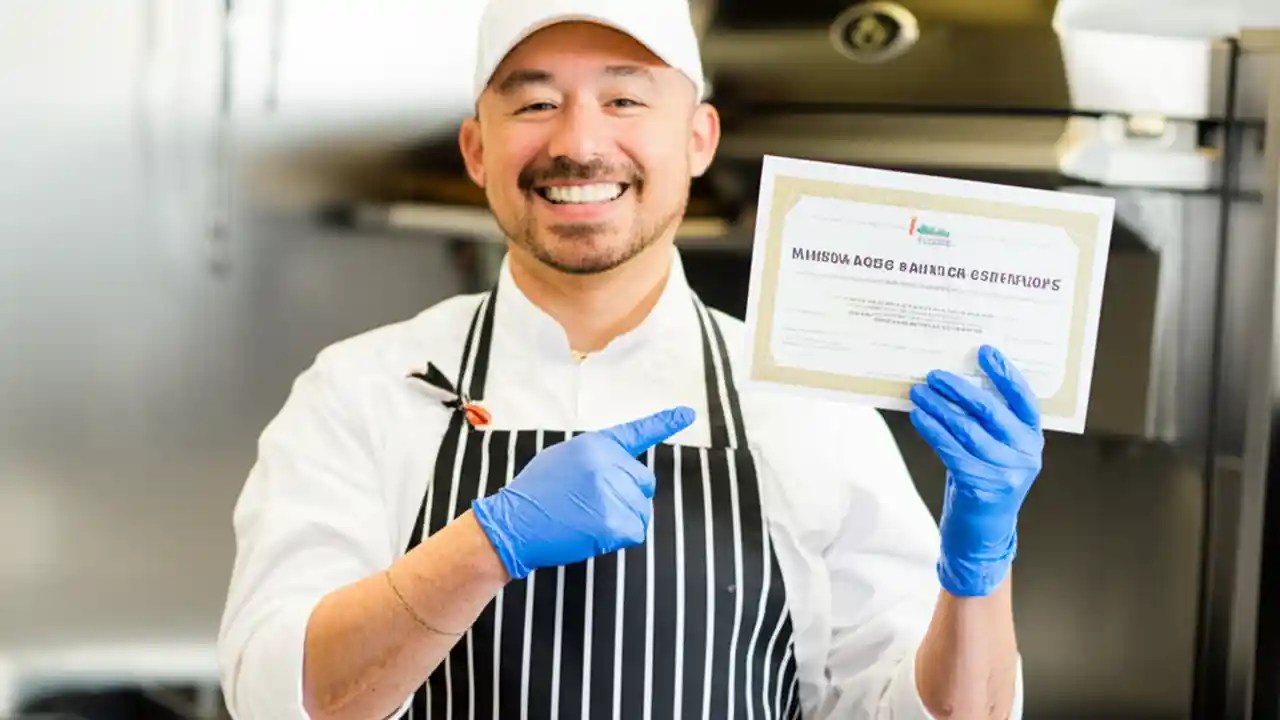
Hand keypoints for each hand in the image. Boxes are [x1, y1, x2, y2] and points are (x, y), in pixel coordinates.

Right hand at [470, 407, 694, 579]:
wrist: (513, 524)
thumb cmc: (535, 495)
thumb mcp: (563, 459)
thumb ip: (596, 459)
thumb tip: (621, 471)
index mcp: (596, 445)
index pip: (637, 432)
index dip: (665, 422)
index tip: (688, 414)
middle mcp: (608, 463)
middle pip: (644, 481)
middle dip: (628, 495)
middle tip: (594, 505)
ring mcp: (612, 492)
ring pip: (642, 509)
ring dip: (624, 518)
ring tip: (588, 519)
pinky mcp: (613, 521)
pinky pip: (636, 531)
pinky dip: (621, 537)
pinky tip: (594, 533)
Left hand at [909, 345, 1043, 596]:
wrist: (983, 533)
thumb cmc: (984, 479)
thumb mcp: (996, 449)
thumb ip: (988, 421)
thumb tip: (955, 381)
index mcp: (1032, 438)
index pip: (1023, 399)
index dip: (1004, 373)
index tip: (984, 351)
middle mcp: (1025, 453)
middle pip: (990, 411)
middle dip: (958, 389)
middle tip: (933, 374)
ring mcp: (1007, 472)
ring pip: (967, 430)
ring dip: (939, 408)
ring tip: (918, 392)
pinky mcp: (983, 487)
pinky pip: (952, 451)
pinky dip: (933, 431)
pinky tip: (919, 417)